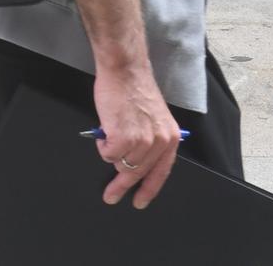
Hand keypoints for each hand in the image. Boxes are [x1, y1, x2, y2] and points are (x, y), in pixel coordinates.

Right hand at [92, 66, 179, 209]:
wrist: (124, 71)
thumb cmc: (134, 89)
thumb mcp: (153, 118)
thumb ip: (150, 140)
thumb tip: (134, 161)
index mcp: (170, 138)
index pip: (161, 173)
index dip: (148, 190)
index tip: (139, 201)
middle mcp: (159, 143)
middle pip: (137, 172)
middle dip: (121, 185)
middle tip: (110, 195)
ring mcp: (141, 141)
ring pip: (119, 163)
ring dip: (111, 152)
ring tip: (109, 132)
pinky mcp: (123, 138)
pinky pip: (107, 154)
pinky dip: (102, 145)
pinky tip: (105, 129)